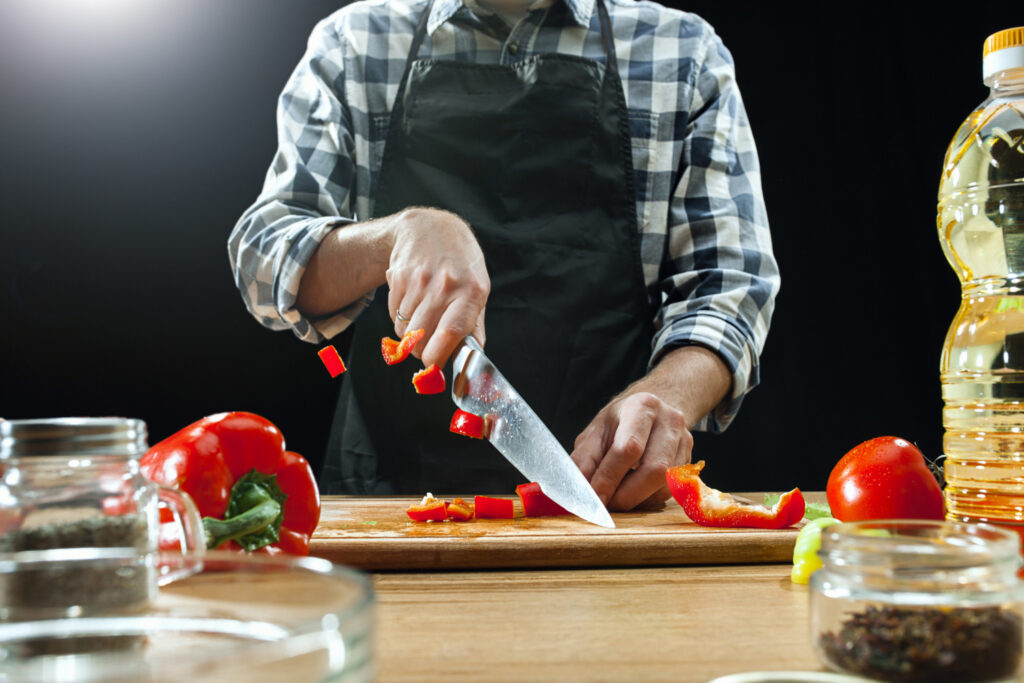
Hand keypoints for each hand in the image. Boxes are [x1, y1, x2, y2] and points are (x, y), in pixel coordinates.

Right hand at [386, 208, 489, 367]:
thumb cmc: (460, 263)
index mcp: (471, 292)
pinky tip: (411, 305)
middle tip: (427, 349)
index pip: (451, 332)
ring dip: (410, 336)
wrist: (430, 228)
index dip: (438, 356)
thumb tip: (472, 356)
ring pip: (404, 330)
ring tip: (421, 322)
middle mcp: (445, 285)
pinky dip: (400, 320)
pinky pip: (394, 315)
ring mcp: (419, 280)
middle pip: (421, 337)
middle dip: (421, 351)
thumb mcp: (478, 289)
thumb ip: (474, 325)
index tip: (434, 367)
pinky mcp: (398, 276)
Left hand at [571, 391, 691, 510]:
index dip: (609, 478)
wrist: (652, 412)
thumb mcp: (596, 431)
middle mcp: (670, 421)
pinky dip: (648, 499)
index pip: (629, 448)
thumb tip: (576, 491)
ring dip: (637, 500)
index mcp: (642, 406)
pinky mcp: (690, 461)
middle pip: (654, 469)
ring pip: (665, 485)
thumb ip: (584, 459)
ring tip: (617, 498)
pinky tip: (634, 493)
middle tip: (605, 506)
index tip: (594, 500)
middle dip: (625, 495)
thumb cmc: (620, 422)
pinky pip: (671, 491)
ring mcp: (685, 441)